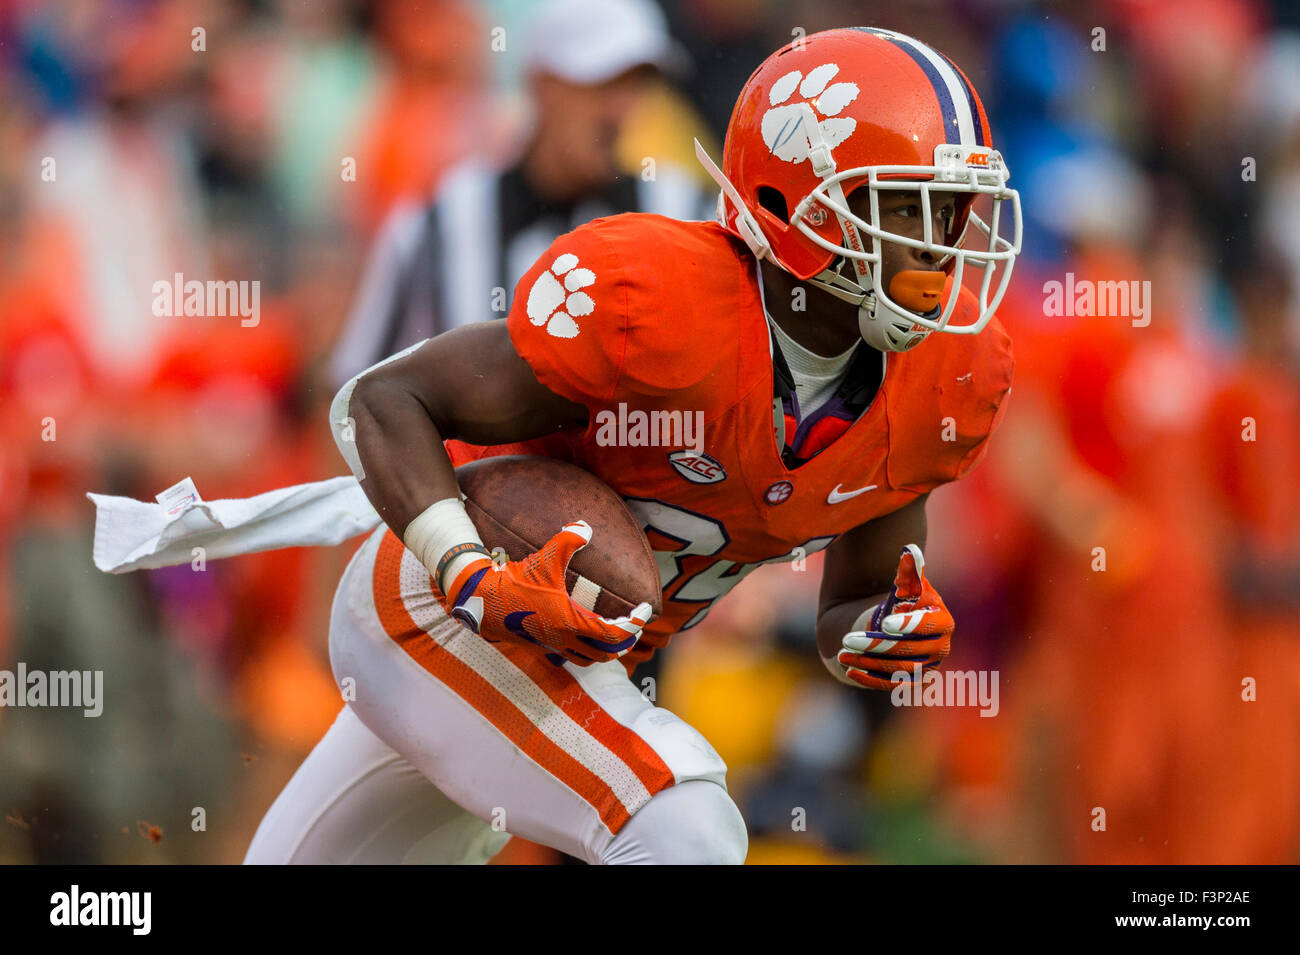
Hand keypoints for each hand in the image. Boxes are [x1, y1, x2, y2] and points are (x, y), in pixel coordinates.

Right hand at [441, 520, 651, 665]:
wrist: (480, 601)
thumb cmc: (514, 581)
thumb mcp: (544, 558)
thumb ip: (568, 539)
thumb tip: (586, 526)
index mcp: (570, 623)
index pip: (615, 634)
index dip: (635, 624)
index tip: (645, 610)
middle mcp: (564, 640)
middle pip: (607, 654)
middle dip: (625, 642)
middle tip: (634, 624)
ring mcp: (552, 647)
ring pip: (590, 660)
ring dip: (606, 651)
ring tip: (614, 634)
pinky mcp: (540, 647)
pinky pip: (572, 657)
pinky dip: (586, 650)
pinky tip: (584, 633)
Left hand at [837, 544, 953, 689]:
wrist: (886, 626)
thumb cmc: (896, 602)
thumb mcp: (902, 586)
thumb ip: (908, 571)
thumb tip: (910, 551)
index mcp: (943, 621)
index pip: (930, 626)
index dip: (909, 625)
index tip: (884, 622)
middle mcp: (940, 647)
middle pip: (909, 650)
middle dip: (877, 645)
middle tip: (848, 639)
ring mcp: (927, 668)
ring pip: (898, 669)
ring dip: (868, 662)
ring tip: (843, 653)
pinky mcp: (911, 683)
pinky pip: (891, 685)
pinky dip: (869, 678)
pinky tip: (849, 670)